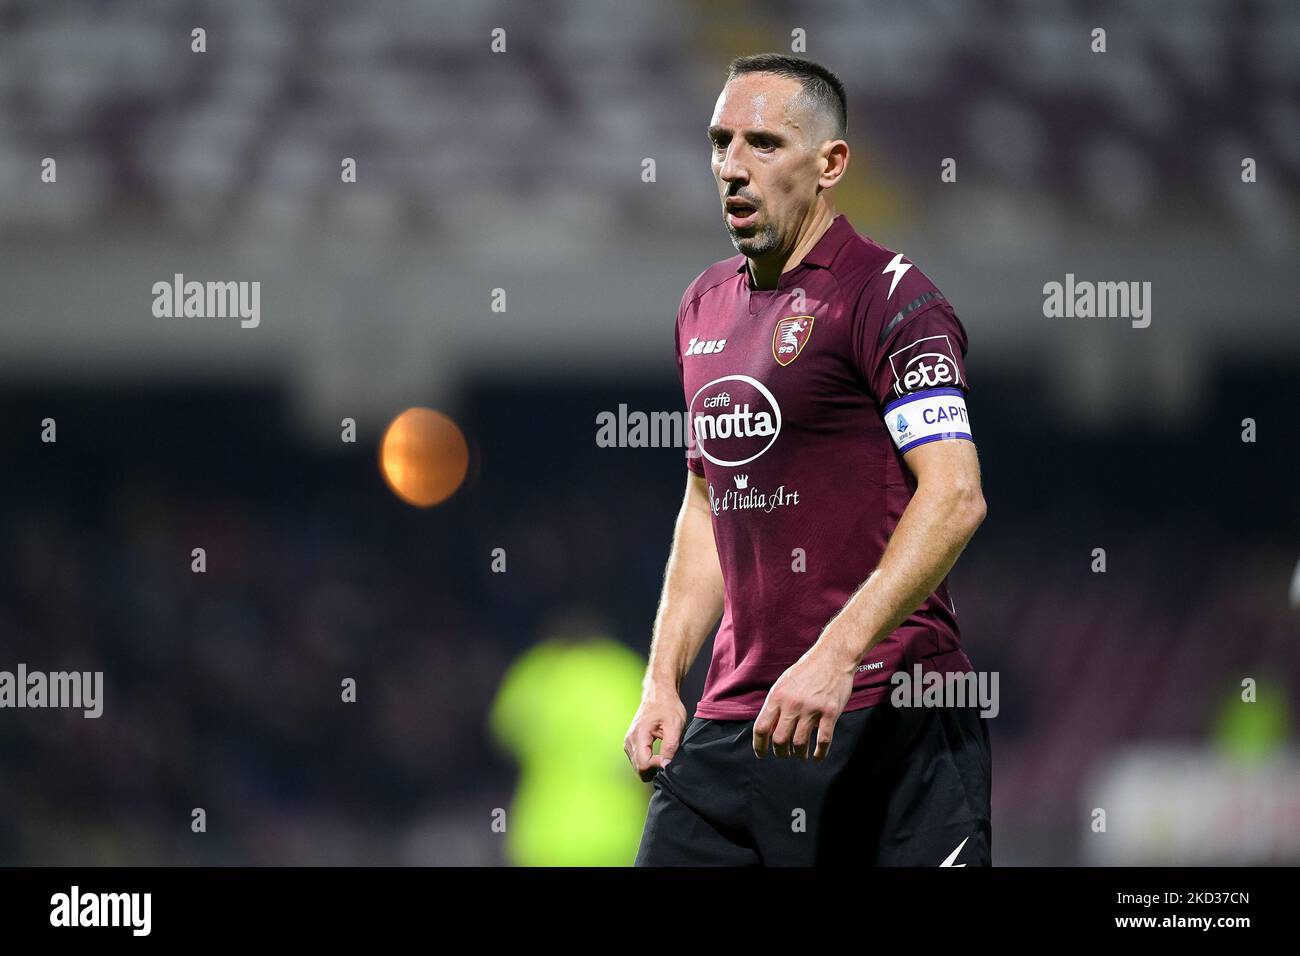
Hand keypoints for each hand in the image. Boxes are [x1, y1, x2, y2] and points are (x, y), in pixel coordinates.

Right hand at [624, 684, 687, 781]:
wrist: (658, 694)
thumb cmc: (668, 706)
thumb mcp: (675, 726)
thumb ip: (670, 748)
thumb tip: (665, 766)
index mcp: (639, 735)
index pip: (643, 764)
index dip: (657, 767)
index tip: (668, 758)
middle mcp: (629, 740)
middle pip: (638, 769)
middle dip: (654, 769)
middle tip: (667, 759)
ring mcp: (628, 742)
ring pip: (637, 767)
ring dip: (651, 767)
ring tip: (663, 755)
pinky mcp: (630, 743)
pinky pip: (636, 760)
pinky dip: (647, 762)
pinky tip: (657, 755)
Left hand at [753, 643, 855, 759]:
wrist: (832, 657)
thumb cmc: (806, 671)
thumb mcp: (784, 684)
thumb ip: (776, 705)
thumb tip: (769, 730)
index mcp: (777, 696)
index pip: (761, 727)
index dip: (759, 745)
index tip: (761, 754)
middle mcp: (792, 704)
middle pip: (779, 739)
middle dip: (780, 752)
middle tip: (784, 755)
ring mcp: (812, 708)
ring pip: (800, 743)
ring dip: (799, 754)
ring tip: (801, 755)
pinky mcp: (830, 712)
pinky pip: (823, 740)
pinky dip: (820, 753)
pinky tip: (818, 756)